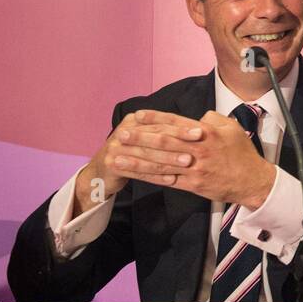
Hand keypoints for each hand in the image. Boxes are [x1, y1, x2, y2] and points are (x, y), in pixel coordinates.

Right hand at [73, 111, 203, 214]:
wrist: (102, 172)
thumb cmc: (133, 153)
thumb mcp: (145, 137)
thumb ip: (165, 130)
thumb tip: (197, 122)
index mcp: (133, 121)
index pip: (160, 123)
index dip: (180, 127)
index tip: (200, 131)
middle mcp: (123, 131)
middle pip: (154, 137)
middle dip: (177, 142)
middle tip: (197, 145)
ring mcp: (115, 148)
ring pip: (148, 155)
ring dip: (169, 159)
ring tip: (188, 163)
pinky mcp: (112, 165)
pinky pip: (139, 172)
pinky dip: (157, 176)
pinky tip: (173, 180)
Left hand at [112, 109, 275, 208]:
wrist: (253, 181)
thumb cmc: (243, 154)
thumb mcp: (233, 129)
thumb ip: (214, 119)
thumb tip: (199, 116)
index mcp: (207, 133)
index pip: (176, 123)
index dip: (156, 118)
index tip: (138, 115)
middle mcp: (198, 150)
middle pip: (164, 142)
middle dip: (140, 138)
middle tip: (121, 134)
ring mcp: (194, 168)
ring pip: (161, 162)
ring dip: (137, 159)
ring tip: (118, 156)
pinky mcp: (192, 185)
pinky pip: (166, 180)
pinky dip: (148, 176)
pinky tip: (134, 173)